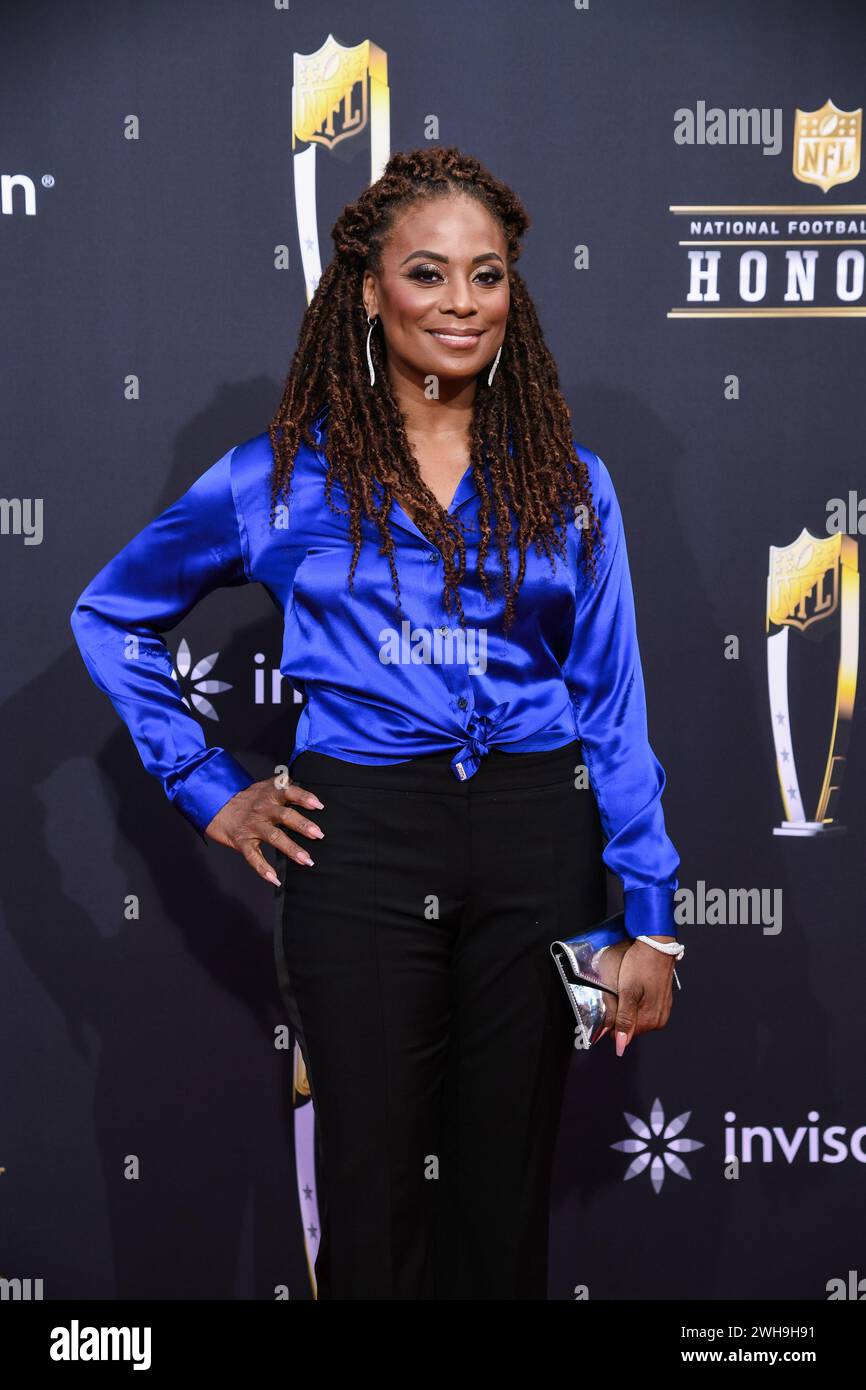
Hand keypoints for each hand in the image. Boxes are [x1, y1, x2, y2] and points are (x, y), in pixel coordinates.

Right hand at [203, 776, 324, 885]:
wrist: (215, 805)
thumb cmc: (247, 798)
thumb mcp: (264, 786)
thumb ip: (285, 786)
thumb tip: (308, 788)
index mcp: (270, 795)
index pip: (289, 792)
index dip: (304, 797)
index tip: (318, 805)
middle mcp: (262, 810)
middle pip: (284, 816)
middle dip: (302, 825)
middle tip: (319, 834)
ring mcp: (252, 826)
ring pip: (273, 837)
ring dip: (291, 848)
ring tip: (306, 860)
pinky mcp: (242, 842)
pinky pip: (253, 857)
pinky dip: (263, 869)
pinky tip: (275, 879)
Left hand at [611, 937, 677, 1056]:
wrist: (656, 944)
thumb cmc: (641, 964)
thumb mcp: (627, 992)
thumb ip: (623, 1020)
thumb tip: (620, 1045)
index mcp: (651, 1020)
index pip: (623, 1035)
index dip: (612, 1021)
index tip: (611, 1004)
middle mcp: (659, 1019)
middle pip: (630, 1026)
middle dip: (620, 1013)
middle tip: (619, 992)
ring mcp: (663, 1010)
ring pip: (636, 1016)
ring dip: (627, 1006)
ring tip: (627, 987)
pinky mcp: (663, 1000)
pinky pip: (644, 1007)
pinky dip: (635, 1000)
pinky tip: (634, 986)